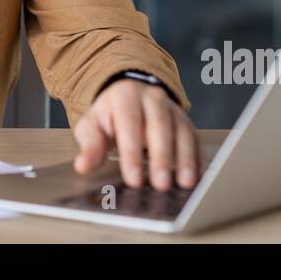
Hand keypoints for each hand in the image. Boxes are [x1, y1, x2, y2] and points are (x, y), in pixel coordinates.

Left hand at [72, 79, 201, 190]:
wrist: (128, 95)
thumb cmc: (109, 115)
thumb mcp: (92, 125)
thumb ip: (90, 145)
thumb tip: (82, 165)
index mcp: (125, 96)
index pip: (129, 124)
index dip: (132, 153)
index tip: (133, 179)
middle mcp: (152, 98)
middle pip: (160, 127)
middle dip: (162, 158)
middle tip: (161, 184)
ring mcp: (172, 109)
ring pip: (182, 133)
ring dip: (185, 159)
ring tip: (185, 183)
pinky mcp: (186, 122)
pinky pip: (196, 139)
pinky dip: (198, 159)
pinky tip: (198, 178)